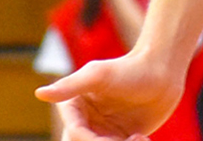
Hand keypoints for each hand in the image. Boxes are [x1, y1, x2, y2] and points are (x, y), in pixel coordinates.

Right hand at [36, 49, 182, 140]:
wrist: (163, 72)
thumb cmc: (130, 68)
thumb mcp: (99, 76)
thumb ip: (70, 86)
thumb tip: (39, 93)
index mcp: (73, 106)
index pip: (74, 134)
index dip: (91, 140)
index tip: (113, 139)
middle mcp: (86, 120)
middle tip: (123, 139)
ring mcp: (103, 131)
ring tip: (137, 138)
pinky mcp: (121, 138)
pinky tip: (143, 138)